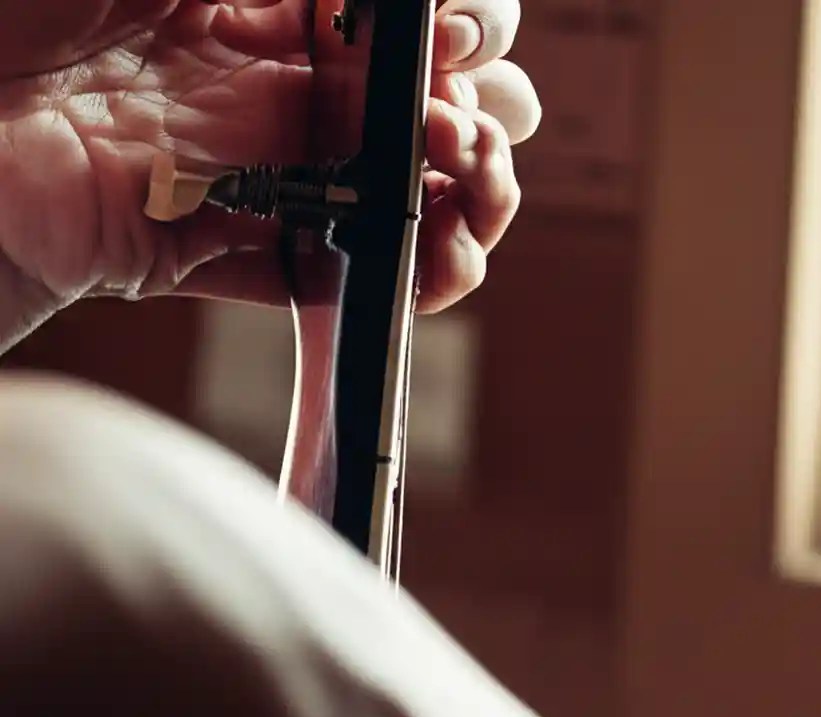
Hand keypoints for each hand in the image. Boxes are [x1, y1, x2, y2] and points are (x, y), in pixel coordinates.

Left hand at [0, 0, 538, 349]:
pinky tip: (427, 273)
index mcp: (262, 3)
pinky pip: (319, 283)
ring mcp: (242, 171)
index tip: (457, 42)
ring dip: (460, 209)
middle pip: (418, 116)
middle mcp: (264, 85)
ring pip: (390, 205)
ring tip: (464, 202)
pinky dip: (393, 290)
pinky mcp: (205, 248)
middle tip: (463, 131)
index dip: (463, 31)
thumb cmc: (27, 4)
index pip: (404, 22)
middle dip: (482, 127)